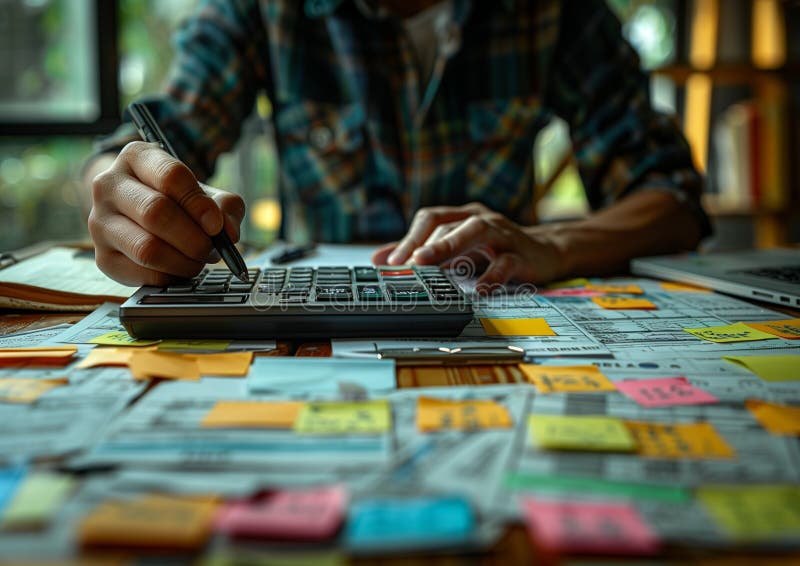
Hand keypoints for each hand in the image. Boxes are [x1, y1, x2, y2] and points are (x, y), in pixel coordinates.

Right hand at [88, 141, 245, 285]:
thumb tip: (228, 233)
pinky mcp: (102, 257)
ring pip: (146, 248)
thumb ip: (224, 207)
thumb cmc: (176, 200)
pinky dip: (170, 276)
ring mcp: (100, 222)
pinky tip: (178, 268)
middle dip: (193, 237)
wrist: (137, 215)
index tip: (216, 225)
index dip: (199, 204)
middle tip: (209, 248)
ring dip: (183, 260)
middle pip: (156, 212)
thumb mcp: (205, 193)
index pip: (170, 176)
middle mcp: (109, 184)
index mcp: (136, 157)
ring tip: (196, 260)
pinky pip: (143, 274)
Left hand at [372, 202, 568, 288]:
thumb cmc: (495, 249)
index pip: (431, 218)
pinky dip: (491, 277)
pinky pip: (505, 263)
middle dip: (424, 242)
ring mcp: (503, 235)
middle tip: (405, 262)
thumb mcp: (457, 247)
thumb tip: (378, 259)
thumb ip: (420, 251)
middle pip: (449, 223)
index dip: (409, 237)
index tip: (389, 262)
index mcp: (463, 216)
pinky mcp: (522, 255)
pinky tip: (479, 291)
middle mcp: (481, 219)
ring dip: (449, 246)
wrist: (546, 251)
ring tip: (428, 262)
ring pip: (476, 232)